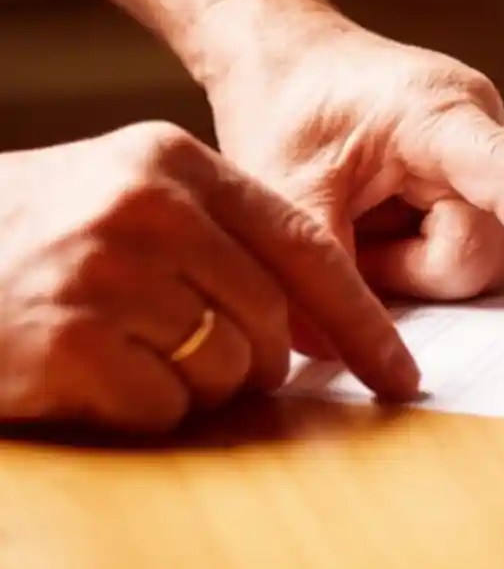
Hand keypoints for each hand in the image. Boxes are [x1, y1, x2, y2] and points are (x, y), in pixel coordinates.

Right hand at [0, 121, 418, 432]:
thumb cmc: (38, 232)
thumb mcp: (131, 195)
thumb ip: (225, 235)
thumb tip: (320, 318)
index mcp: (174, 160)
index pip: (307, 250)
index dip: (364, 322)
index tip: (401, 375)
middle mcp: (147, 206)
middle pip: (274, 321)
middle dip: (260, 360)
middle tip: (207, 355)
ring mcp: (106, 271)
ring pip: (228, 368)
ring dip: (198, 382)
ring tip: (132, 348)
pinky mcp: (70, 340)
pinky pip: (166, 406)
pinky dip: (145, 408)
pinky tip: (94, 373)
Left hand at [192, 0, 503, 350]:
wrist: (286, 58)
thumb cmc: (289, 101)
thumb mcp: (280, 185)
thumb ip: (314, 263)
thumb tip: (334, 344)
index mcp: (442, 115)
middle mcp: (483, 137)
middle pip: (491, 247)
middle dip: (417, 270)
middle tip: (353, 238)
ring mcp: (485, 168)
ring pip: (482, 261)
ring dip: (417, 269)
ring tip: (365, 228)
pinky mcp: (477, 193)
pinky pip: (472, 253)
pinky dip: (423, 261)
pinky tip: (385, 231)